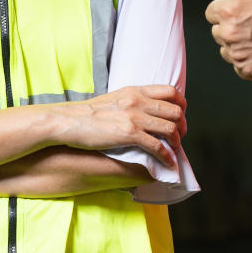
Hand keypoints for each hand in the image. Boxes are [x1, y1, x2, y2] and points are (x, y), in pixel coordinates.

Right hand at [50, 85, 184, 166]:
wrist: (69, 121)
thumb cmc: (88, 113)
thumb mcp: (114, 99)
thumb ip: (132, 102)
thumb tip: (145, 112)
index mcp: (135, 90)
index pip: (170, 91)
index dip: (181, 105)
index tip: (180, 116)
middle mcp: (138, 101)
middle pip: (175, 111)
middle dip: (182, 126)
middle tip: (179, 136)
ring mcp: (134, 117)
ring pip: (170, 128)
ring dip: (176, 142)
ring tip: (174, 150)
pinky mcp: (129, 134)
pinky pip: (157, 146)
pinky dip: (166, 156)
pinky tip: (167, 162)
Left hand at [205, 0, 251, 80]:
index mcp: (227, 10)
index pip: (212, 12)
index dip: (228, 10)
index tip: (246, 10)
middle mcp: (228, 34)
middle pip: (218, 32)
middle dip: (233, 28)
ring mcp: (237, 54)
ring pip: (227, 50)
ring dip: (239, 46)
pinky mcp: (247, 71)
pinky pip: (238, 66)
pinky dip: (249, 62)